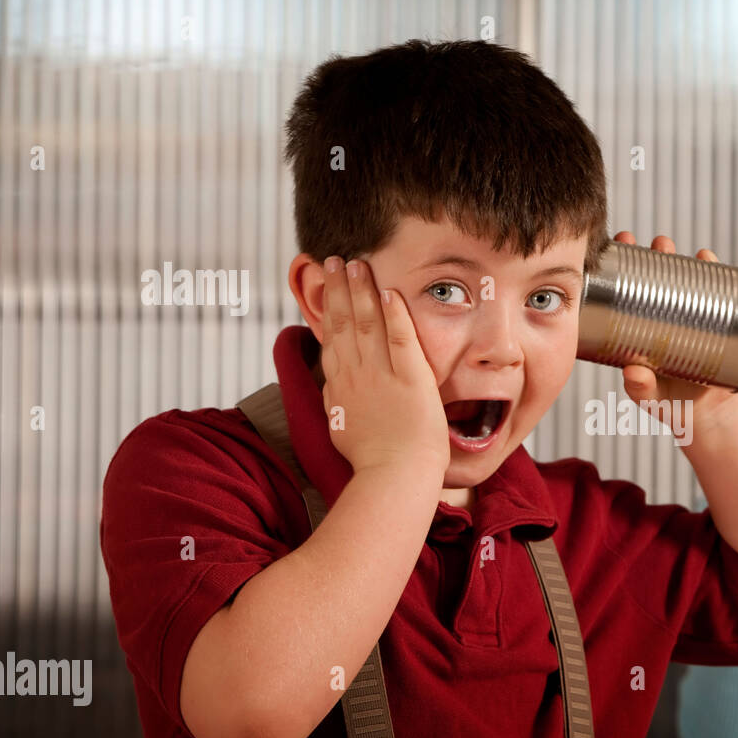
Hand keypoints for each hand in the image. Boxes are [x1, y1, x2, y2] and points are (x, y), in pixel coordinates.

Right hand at [318, 256, 449, 476]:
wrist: (394, 476)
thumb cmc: (374, 462)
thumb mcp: (342, 429)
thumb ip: (338, 404)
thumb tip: (332, 390)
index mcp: (339, 387)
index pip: (332, 339)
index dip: (328, 309)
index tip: (327, 286)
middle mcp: (355, 375)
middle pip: (343, 322)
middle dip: (338, 288)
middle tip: (334, 261)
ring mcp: (382, 375)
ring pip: (367, 323)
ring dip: (361, 291)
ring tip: (356, 264)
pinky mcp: (410, 379)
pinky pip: (401, 339)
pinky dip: (395, 315)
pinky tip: (390, 292)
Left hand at [611, 231, 737, 441]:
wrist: (711, 417)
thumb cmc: (673, 405)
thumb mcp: (653, 397)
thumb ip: (641, 388)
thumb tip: (633, 373)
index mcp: (641, 327)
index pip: (627, 289)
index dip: (620, 266)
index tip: (613, 248)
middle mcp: (665, 315)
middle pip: (656, 275)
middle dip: (650, 254)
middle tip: (642, 243)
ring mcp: (692, 315)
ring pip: (684, 278)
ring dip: (676, 257)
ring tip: (667, 246)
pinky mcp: (718, 320)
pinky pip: (717, 291)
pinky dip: (713, 272)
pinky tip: (705, 258)